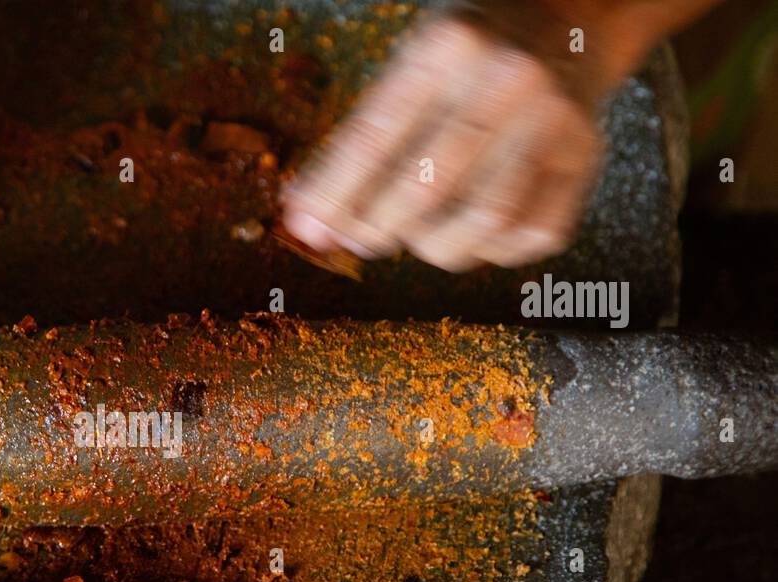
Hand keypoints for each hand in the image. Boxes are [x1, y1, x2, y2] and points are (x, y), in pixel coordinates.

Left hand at [282, 3, 637, 274]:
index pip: (376, 138)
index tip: (307, 228)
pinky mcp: (583, 158)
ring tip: (418, 237)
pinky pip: (530, 233)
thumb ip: (358, 143)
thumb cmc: (470, 54)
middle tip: (361, 238)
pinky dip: (491, 250)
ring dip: (436, 246)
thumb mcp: (411, 67)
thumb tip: (308, 225)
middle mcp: (508, 79)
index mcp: (449, 45)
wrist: (573, 20)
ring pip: (484, 220)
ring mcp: (554, 121)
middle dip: (379, 227)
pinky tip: (471, 234)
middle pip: (428, 186)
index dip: (335, 195)